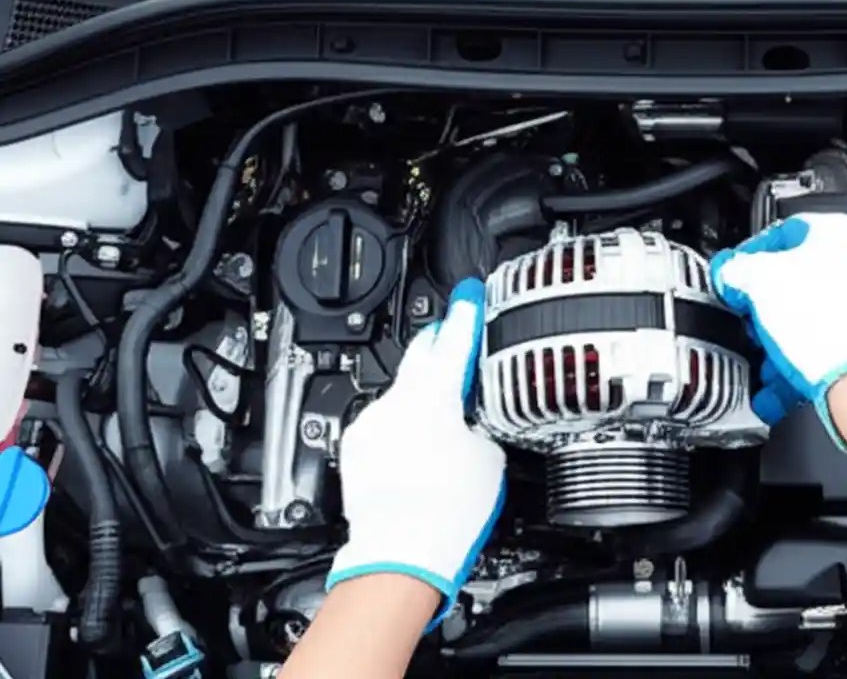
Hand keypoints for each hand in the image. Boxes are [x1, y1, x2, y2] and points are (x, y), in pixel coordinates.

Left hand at [326, 279, 504, 630]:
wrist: (400, 554)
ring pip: (402, 397)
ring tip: (446, 430)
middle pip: (419, 359)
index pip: (453, 339)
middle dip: (439, 349)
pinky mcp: (356, 450)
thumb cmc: (447, 512)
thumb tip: (475, 420)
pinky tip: (422, 454)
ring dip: (423, 403)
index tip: (468, 294)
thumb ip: (481, 424)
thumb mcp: (488, 458)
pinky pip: (385, 426)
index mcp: (433, 394)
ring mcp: (371, 425)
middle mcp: (395, 402)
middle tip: (455, 342)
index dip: (465, 314)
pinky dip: (404, 432)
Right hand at [709, 212, 846, 450]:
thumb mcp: (759, 281)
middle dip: (765, 309)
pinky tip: (778, 387)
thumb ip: (739, 270)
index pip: (783, 233)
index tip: (734, 279)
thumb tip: (731, 272)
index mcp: (838, 232)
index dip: (750, 257)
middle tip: (749, 323)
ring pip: (810, 320)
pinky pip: (826, 349)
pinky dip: (800, 367)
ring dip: (779, 344)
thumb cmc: (826, 321)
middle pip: (798, 281)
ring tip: (762, 365)